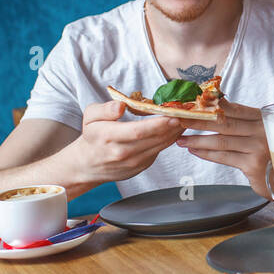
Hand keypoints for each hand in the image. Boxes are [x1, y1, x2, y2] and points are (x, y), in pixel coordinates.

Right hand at [65, 101, 183, 183]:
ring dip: (175, 132)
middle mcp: (122, 152)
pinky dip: (169, 140)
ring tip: (185, 118)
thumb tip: (121, 106)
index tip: (173, 114)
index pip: (137, 131)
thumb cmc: (91, 136)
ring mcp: (133, 163)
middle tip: (186, 113)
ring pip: (160, 146)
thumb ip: (104, 109)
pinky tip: (175, 129)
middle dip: (173, 126)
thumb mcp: (89, 116)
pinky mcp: (141, 167)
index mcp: (108, 137)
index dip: (157, 124)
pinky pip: (158, 151)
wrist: (87, 165)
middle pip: (153, 139)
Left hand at [176, 101, 271, 197]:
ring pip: (221, 141)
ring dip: (198, 140)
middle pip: (224, 123)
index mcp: (264, 119)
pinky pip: (224, 157)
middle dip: (199, 121)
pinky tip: (195, 151)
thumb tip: (221, 106)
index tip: (194, 103)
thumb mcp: (267, 132)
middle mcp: (262, 131)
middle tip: (180, 119)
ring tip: (181, 139)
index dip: (213, 105)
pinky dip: (207, 154)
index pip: (235, 108)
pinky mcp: (252, 165)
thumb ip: (248, 122)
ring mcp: (257, 148)